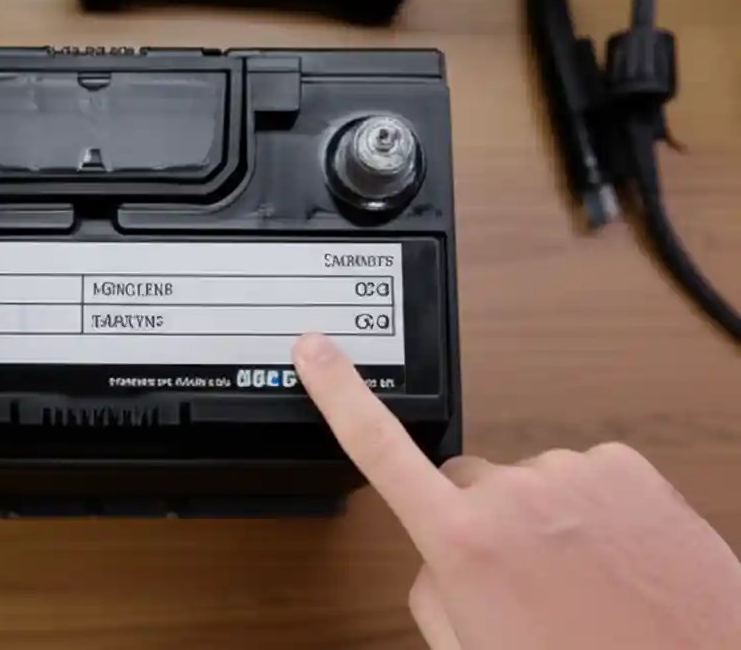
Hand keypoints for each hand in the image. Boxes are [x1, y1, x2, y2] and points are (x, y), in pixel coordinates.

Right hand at [292, 333, 740, 649]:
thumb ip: (432, 594)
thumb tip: (436, 559)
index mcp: (462, 540)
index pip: (376, 447)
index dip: (338, 392)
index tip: (315, 348)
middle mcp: (514, 496)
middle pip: (464, 482)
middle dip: (476, 520)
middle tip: (515, 582)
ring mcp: (574, 476)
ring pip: (528, 484)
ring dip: (542, 521)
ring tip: (578, 583)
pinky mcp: (627, 469)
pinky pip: (582, 477)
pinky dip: (590, 512)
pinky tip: (611, 560)